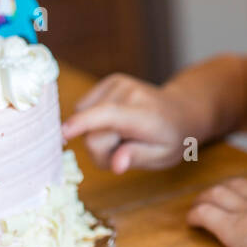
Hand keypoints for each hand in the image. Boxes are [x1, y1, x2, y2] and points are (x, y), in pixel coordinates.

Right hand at [61, 72, 198, 173]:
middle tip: (124, 153)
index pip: (110, 116)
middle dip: (101, 150)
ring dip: (96, 135)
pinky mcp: (110, 81)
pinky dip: (93, 121)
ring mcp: (118, 83)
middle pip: (92, 132)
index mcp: (145, 115)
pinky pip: (83, 107)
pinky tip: (115, 124)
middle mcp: (129, 92)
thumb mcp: (163, 157)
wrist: (182, 111)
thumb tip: (116, 165)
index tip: (64, 132)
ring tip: (122, 137)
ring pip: (83, 118)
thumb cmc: (172, 138)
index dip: (84, 124)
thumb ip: (137, 158)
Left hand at [187, 178, 246, 246]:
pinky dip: (196, 216)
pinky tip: (189, 220)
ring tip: (200, 201)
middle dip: (229, 189)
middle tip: (220, 191)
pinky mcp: (230, 226)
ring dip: (208, 197)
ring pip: (219, 197)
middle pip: (240, 187)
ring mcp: (245, 210)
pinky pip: (206, 216)